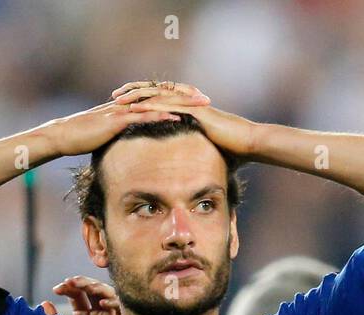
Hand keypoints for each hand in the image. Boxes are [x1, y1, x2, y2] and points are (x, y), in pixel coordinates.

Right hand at [37, 98, 191, 158]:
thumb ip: (120, 135)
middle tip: (207, 98)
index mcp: (127, 106)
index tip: (196, 103)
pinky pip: (143, 115)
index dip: (177, 99)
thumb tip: (131, 144)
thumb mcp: (106, 135)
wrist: (63, 136)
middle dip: (186, 96)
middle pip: (162, 96)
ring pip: (157, 102)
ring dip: (179, 102)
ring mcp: (123, 110)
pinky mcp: (117, 119)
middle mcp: (128, 104)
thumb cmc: (81, 138)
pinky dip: (160, 114)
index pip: (157, 98)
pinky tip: (177, 116)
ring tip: (199, 105)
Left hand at [42, 275, 123, 314]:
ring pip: (108, 293)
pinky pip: (122, 308)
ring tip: (83, 286)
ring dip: (96, 287)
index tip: (56, 289)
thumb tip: (44, 303)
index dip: (68, 288)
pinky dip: (113, 303)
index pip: (78, 295)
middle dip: (82, 282)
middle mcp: (99, 313)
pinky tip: (102, 304)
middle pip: (93, 289)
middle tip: (68, 282)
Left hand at [110, 81, 256, 156]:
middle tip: (114, 95)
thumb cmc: (235, 151)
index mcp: (188, 110)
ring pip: (158, 96)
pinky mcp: (195, 112)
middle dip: (133, 92)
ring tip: (117, 99)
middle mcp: (188, 104)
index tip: (124, 103)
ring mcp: (191, 106)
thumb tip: (193, 172)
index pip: (160, 100)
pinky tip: (134, 108)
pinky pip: (169, 106)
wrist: (250, 144)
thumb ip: (198, 156)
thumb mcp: (209, 153)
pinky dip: (150, 106)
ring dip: (136, 96)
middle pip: (155, 93)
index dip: (142, 100)